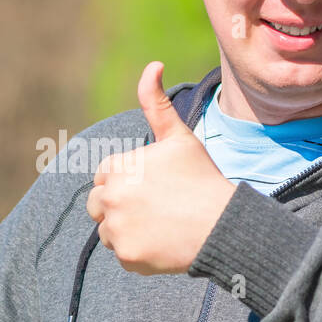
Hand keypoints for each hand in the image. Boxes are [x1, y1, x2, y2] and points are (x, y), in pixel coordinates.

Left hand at [86, 61, 235, 274]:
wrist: (222, 225)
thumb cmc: (201, 178)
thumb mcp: (179, 137)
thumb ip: (156, 102)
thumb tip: (153, 64)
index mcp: (116, 167)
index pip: (104, 177)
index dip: (128, 182)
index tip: (153, 187)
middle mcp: (109, 197)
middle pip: (99, 205)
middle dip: (120, 206)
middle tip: (156, 208)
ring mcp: (116, 229)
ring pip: (108, 231)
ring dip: (127, 230)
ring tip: (160, 225)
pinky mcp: (125, 256)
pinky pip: (121, 254)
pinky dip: (138, 252)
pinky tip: (163, 243)